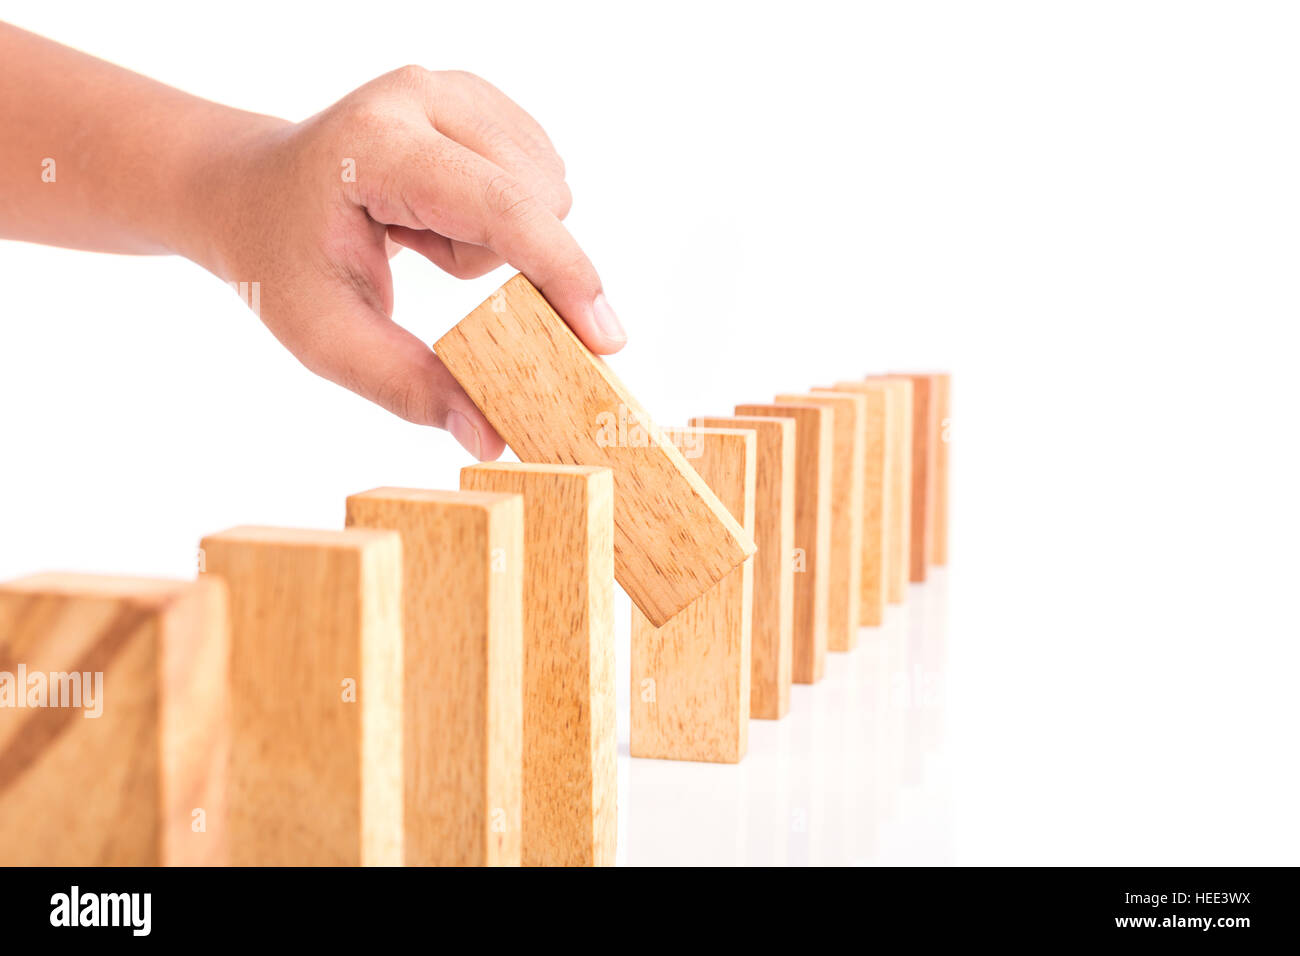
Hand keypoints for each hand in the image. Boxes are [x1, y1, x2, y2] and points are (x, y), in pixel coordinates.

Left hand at [190, 66, 625, 458]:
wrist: (249, 191)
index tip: (605, 339)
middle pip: (539, 198)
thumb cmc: (282, 260)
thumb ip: (408, 387)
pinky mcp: (476, 96)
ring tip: (426, 237)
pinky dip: (502, 215)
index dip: (562, 273)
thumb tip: (491, 438)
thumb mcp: (328, 338)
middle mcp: (422, 95)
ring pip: (546, 188)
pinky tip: (440, 215)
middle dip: (506, 258)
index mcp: (378, 146)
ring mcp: (452, 87)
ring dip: (501, 238)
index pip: (502, 207)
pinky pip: (538, 174)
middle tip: (428, 263)